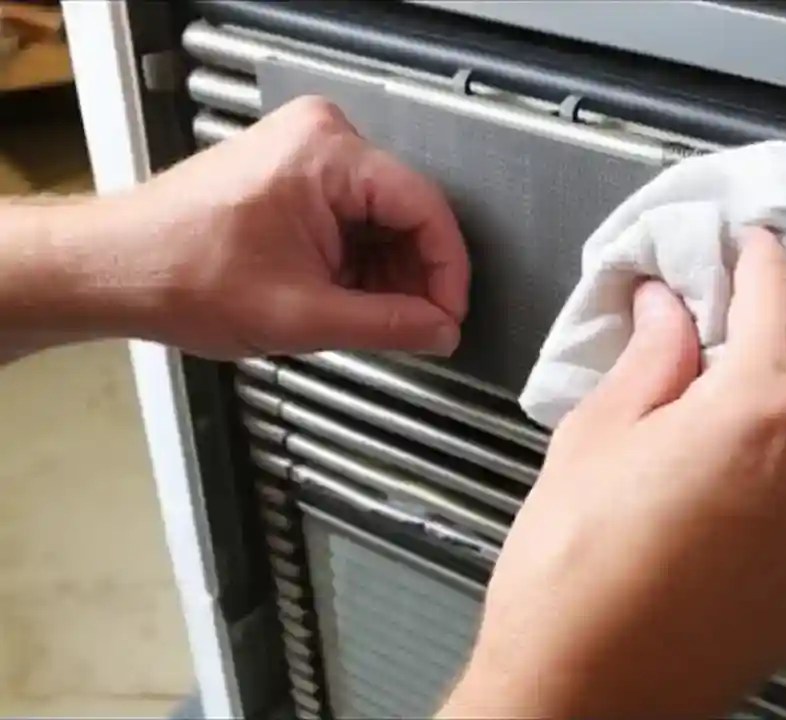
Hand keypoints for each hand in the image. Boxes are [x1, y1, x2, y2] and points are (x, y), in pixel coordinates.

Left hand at [55, 96, 467, 358]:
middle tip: (418, 329)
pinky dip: (358, 262)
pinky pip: (352, 216)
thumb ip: (389, 325)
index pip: (425, 208)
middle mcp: (322, 137)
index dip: (448, 271)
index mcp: (329, 153)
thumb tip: (441, 331)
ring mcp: (305, 150)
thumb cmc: (181, 274)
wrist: (113, 269)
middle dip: (415, 276)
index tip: (450, 317)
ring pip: (381, 218)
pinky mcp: (293, 171)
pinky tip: (348, 300)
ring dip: (386, 273)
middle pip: (405, 211)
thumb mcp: (303, 316)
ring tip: (374, 321)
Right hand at [439, 229, 785, 717]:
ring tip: (756, 384)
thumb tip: (670, 311)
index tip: (744, 247)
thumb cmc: (576, 577)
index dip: (759, 256)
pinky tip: (762, 464)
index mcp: (771, 407)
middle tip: (752, 313)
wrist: (588, 696)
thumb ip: (652, 356)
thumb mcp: (597, 436)